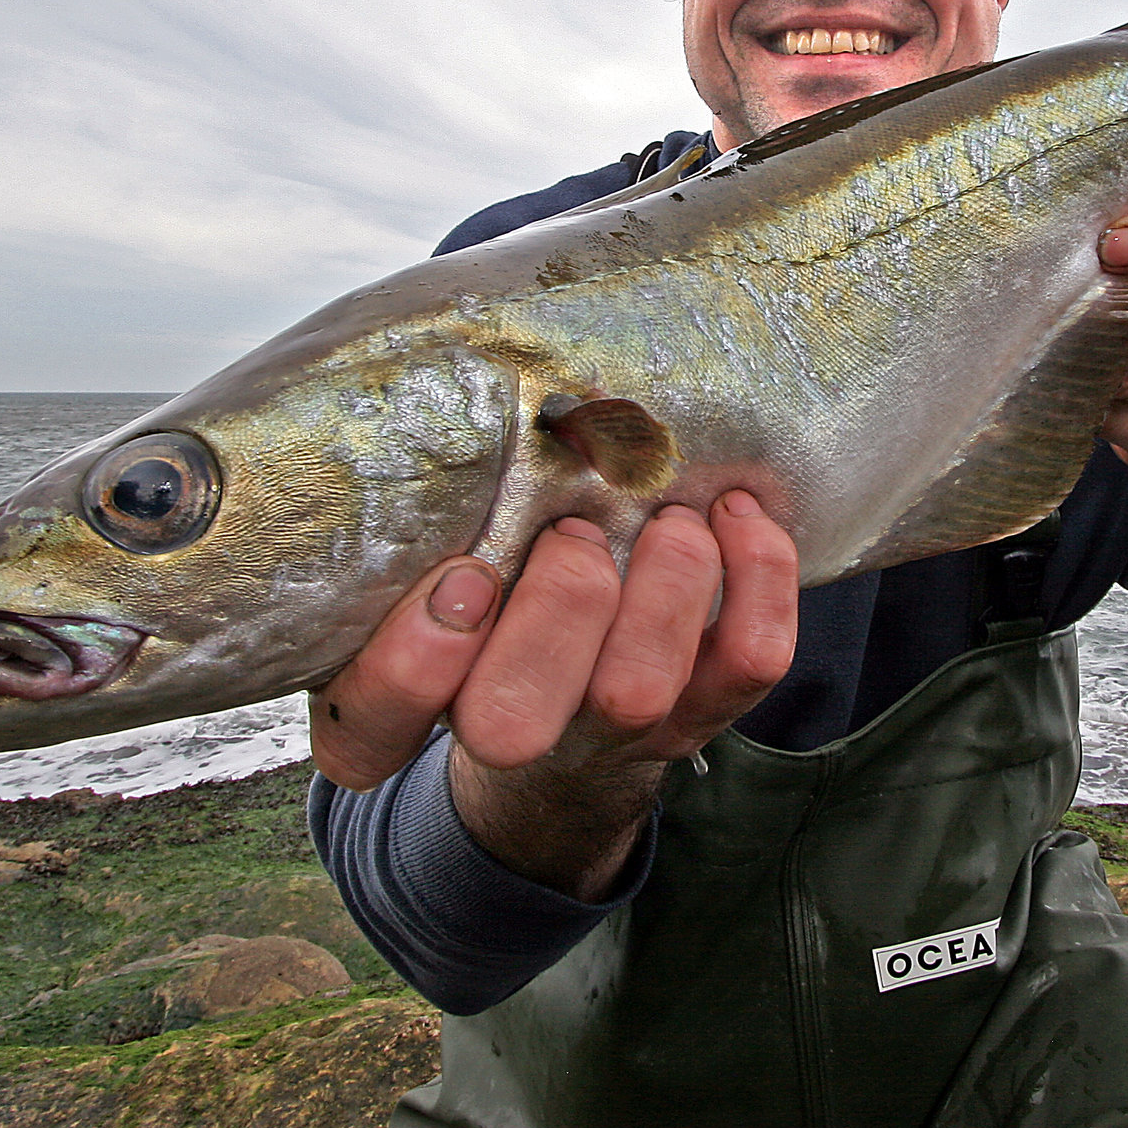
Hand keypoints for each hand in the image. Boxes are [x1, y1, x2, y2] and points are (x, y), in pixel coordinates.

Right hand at [310, 492, 797, 883]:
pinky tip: (736, 515)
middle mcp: (510, 733)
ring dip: (664, 580)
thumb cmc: (496, 603)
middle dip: (559, 603)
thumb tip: (460, 391)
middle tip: (581, 532)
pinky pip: (750, 658)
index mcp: (417, 695)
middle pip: (514, 719)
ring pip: (639, 687)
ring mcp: (615, 733)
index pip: (369, 726)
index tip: (462, 575)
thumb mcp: (436, 558)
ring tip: (671, 519)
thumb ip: (433, 509)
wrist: (572, 736)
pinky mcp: (703, 712)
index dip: (411, 661)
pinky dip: (758, 574)